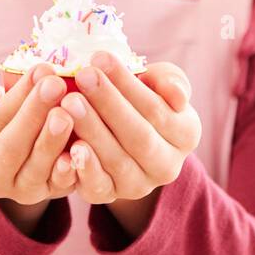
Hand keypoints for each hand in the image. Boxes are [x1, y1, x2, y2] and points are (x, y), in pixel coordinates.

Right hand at [0, 64, 78, 211]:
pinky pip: (58, 187)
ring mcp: (19, 191)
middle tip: (56, 85)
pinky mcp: (47, 195)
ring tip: (67, 113)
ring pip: (35, 169)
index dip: (17, 96)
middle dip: (35, 114)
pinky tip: (80, 149)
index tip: (40, 69)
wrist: (14, 148)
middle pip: (11, 146)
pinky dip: (68, 170)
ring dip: (52, 141)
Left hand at [60, 53, 200, 204]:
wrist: (123, 133)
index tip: (100, 58)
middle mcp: (168, 166)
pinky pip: (98, 188)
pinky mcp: (110, 196)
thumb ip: (170, 81)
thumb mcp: (160, 83)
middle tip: (82, 76)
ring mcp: (139, 185)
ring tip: (68, 102)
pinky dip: (83, 169)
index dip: (127, 85)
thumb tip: (175, 94)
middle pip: (138, 136)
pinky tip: (68, 147)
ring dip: (92, 131)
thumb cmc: (142, 98)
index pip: (156, 109)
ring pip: (117, 161)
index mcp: (186, 134)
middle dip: (108, 104)